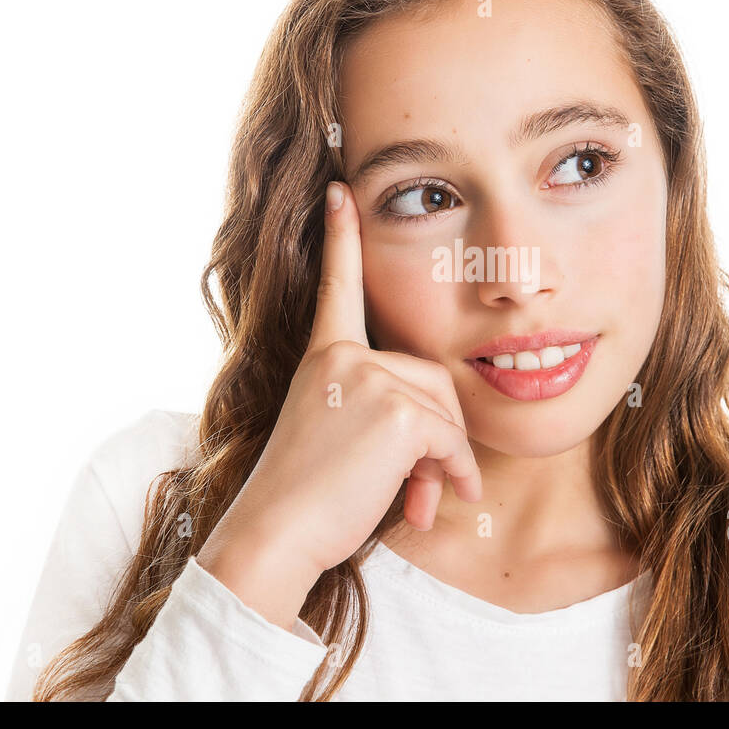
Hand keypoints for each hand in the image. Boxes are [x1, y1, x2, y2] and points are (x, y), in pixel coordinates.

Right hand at [196, 181, 480, 626]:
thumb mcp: (338, 440)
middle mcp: (344, 358)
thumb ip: (381, 418)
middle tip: (426, 487)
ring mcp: (369, 379)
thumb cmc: (305, 500)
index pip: (338, 289)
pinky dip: (453, 475)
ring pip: (446, 411)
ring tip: (424, 499)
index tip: (340, 191)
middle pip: (433, 378)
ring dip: (446, 463)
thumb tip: (446, 450)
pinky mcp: (397, 411)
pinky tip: (425, 505)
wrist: (275, 537)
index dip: (341, 238)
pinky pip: (451, 440)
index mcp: (324, 359)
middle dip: (441, 437)